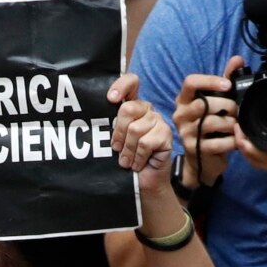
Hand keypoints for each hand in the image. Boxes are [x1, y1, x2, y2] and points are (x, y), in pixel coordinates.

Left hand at [109, 74, 172, 196]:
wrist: (144, 183)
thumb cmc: (128, 161)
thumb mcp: (116, 141)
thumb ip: (113, 126)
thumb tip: (99, 119)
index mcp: (134, 106)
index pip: (131, 83)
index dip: (120, 86)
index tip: (110, 99)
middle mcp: (147, 110)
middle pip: (127, 108)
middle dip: (118, 133)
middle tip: (117, 149)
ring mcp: (159, 121)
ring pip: (135, 130)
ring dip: (128, 151)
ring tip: (127, 161)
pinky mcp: (167, 135)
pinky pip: (145, 143)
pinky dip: (138, 157)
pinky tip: (138, 164)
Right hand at [170, 56, 243, 187]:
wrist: (205, 158)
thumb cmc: (210, 126)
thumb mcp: (217, 101)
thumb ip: (225, 80)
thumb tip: (238, 59)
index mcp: (184, 99)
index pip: (190, 82)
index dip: (210, 81)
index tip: (228, 85)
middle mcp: (180, 114)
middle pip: (203, 103)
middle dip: (226, 106)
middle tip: (237, 111)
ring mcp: (185, 133)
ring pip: (210, 123)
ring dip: (230, 123)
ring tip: (236, 126)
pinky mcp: (193, 149)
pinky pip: (215, 143)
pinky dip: (230, 141)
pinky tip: (235, 140)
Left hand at [234, 77, 266, 176]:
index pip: (263, 154)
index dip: (246, 142)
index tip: (240, 125)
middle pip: (257, 161)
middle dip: (243, 145)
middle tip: (237, 127)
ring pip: (261, 166)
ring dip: (249, 152)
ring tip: (243, 134)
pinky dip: (258, 156)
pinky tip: (255, 143)